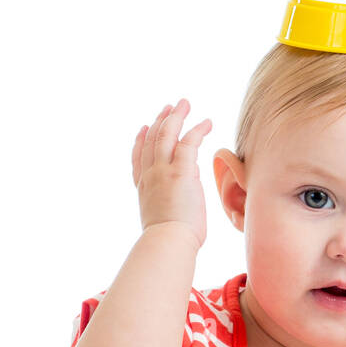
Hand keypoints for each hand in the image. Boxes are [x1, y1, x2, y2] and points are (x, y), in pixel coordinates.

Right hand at [132, 98, 212, 246]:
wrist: (168, 243)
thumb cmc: (171, 241)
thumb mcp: (164, 218)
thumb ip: (173, 197)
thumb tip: (188, 181)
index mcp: (143, 189)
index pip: (138, 159)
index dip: (141, 141)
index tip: (143, 128)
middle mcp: (150, 176)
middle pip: (152, 140)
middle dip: (160, 121)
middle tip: (169, 108)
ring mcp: (162, 171)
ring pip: (166, 134)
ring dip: (176, 116)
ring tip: (185, 104)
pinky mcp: (180, 171)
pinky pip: (188, 142)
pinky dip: (197, 129)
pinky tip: (207, 122)